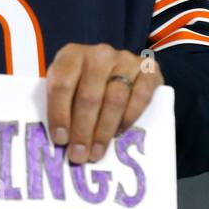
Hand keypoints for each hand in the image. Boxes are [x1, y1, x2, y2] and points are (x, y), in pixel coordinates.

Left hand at [46, 44, 162, 164]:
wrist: (118, 68)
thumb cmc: (84, 84)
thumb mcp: (66, 88)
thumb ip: (61, 106)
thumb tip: (62, 142)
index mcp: (71, 55)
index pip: (62, 84)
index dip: (59, 113)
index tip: (60, 140)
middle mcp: (99, 54)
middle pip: (89, 95)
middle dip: (83, 130)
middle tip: (79, 155)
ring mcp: (125, 59)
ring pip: (115, 98)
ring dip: (104, 130)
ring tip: (96, 152)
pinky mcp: (149, 69)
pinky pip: (140, 96)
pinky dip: (129, 117)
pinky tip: (119, 133)